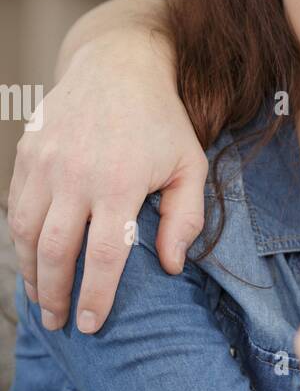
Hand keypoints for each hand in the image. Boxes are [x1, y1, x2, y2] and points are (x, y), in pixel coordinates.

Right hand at [7, 35, 206, 332]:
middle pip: (56, 251)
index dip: (96, 296)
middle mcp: (76, 174)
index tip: (90, 324)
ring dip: (31, 272)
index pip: (104, 255)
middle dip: (55, 295)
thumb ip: (186, 219)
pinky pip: (15, 207)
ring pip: (26, 232)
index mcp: (120, 182)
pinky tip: (32, 260)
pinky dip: (20, 240)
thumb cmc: (162, 123)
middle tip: (59, 322)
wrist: (118, 65)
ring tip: (42, 299)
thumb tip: (171, 267)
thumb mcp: (190, 166)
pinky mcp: (27, 154)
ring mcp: (45, 163)